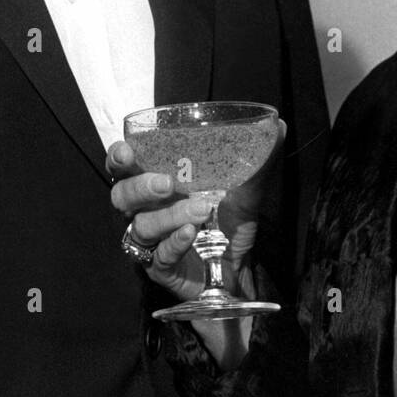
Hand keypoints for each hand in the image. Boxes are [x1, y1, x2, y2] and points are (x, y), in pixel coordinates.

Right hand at [107, 120, 286, 301]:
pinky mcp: (159, 269)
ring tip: (201, 211)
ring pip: (141, 226)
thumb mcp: (248, 188)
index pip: (123, 168)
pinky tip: (191, 234)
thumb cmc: (232, 221)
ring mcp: (151, 242)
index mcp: (156, 184)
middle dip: (140, 186)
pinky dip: (174, 242)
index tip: (127, 151)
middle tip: (167, 183)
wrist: (242, 267)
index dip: (118, 158)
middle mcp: (146, 211)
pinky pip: (158, 256)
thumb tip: (277, 126)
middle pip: (121, 196)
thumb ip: (258, 159)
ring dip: (169, 215)